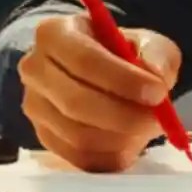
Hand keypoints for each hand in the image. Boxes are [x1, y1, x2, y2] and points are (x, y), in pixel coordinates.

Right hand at [18, 14, 179, 171]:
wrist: (98, 72)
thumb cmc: (121, 53)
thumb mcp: (146, 42)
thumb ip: (155, 54)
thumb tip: (155, 75)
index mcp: (54, 34)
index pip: (84, 60)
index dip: (123, 80)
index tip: (158, 92)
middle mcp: (34, 69)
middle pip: (76, 102)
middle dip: (124, 116)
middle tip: (158, 119)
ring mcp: (34, 107)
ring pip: (78, 136)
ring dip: (121, 138)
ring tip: (146, 128)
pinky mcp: (43, 138)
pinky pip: (79, 158)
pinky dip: (111, 156)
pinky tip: (131, 142)